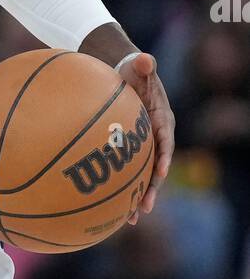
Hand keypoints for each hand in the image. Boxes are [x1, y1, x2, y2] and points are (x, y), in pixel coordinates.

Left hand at [118, 52, 174, 223]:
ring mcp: (146, 148)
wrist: (127, 78)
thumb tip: (145, 59)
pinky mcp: (133, 153)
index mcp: (163, 120)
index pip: (166, 140)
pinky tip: (112, 212)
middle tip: (144, 206)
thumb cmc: (132, 72)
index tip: (161, 171)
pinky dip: (122, 192)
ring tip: (130, 219)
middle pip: (157, 166)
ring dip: (138, 198)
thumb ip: (144, 66)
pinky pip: (129, 175)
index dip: (164, 156)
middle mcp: (158, 138)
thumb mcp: (138, 68)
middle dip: (152, 188)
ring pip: (144, 176)